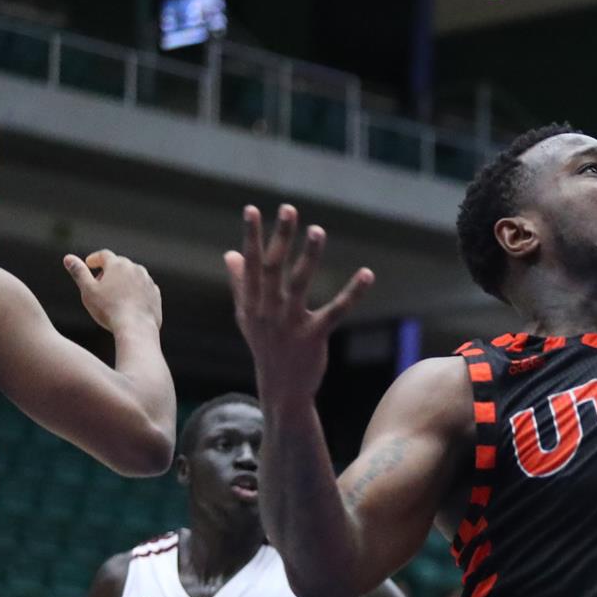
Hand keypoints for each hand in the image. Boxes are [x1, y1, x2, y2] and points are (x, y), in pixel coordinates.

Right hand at [64, 249, 162, 331]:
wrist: (136, 327)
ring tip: (113, 293)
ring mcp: (148, 281)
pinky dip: (135, 291)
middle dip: (108, 270)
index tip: (89, 264)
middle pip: (119, 264)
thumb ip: (79, 272)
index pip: (104, 255)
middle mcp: (136, 269)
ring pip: (133, 276)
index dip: (94, 259)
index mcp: (118, 265)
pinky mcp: (155, 294)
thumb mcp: (88, 290)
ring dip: (123, 280)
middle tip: (99, 282)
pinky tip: (128, 301)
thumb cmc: (109, 309)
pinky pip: (143, 288)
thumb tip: (68, 258)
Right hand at [224, 205, 372, 401]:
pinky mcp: (313, 336)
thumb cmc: (266, 346)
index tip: (252, 210)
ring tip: (318, 230)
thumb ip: (240, 284)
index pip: (251, 264)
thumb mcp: (248, 316)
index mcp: (252, 302)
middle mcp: (267, 310)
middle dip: (280, 237)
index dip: (251, 237)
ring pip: (299, 284)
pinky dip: (352, 292)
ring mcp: (289, 323)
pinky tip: (366, 274)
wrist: (280, 388)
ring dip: (308, 256)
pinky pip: (335, 310)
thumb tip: (230, 254)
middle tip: (288, 208)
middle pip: (272, 268)